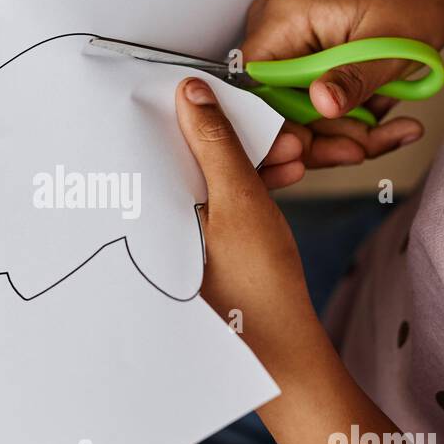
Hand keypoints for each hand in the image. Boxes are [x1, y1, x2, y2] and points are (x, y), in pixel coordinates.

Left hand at [177, 75, 443, 443]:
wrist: (280, 353)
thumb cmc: (257, 285)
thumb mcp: (239, 201)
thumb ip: (216, 144)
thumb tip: (190, 89)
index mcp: (148, 209)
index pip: (162, 139)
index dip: (203, 113)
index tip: (237, 94)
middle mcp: (153, 221)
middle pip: (190, 156)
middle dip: (240, 138)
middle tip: (286, 137)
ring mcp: (179, 235)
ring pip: (212, 176)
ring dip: (253, 160)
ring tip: (296, 157)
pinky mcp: (204, 246)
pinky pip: (224, 199)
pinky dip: (252, 185)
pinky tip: (286, 174)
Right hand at [249, 0, 443, 188]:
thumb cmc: (413, 5)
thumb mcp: (386, 46)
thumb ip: (353, 78)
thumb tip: (322, 103)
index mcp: (282, 18)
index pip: (252, 87)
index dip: (274, 126)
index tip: (306, 150)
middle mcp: (275, 36)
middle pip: (275, 110)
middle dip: (322, 138)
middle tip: (364, 147)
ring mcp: (288, 56)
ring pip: (298, 119)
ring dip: (343, 136)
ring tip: (391, 132)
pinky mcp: (305, 73)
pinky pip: (315, 113)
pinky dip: (349, 127)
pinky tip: (386, 126)